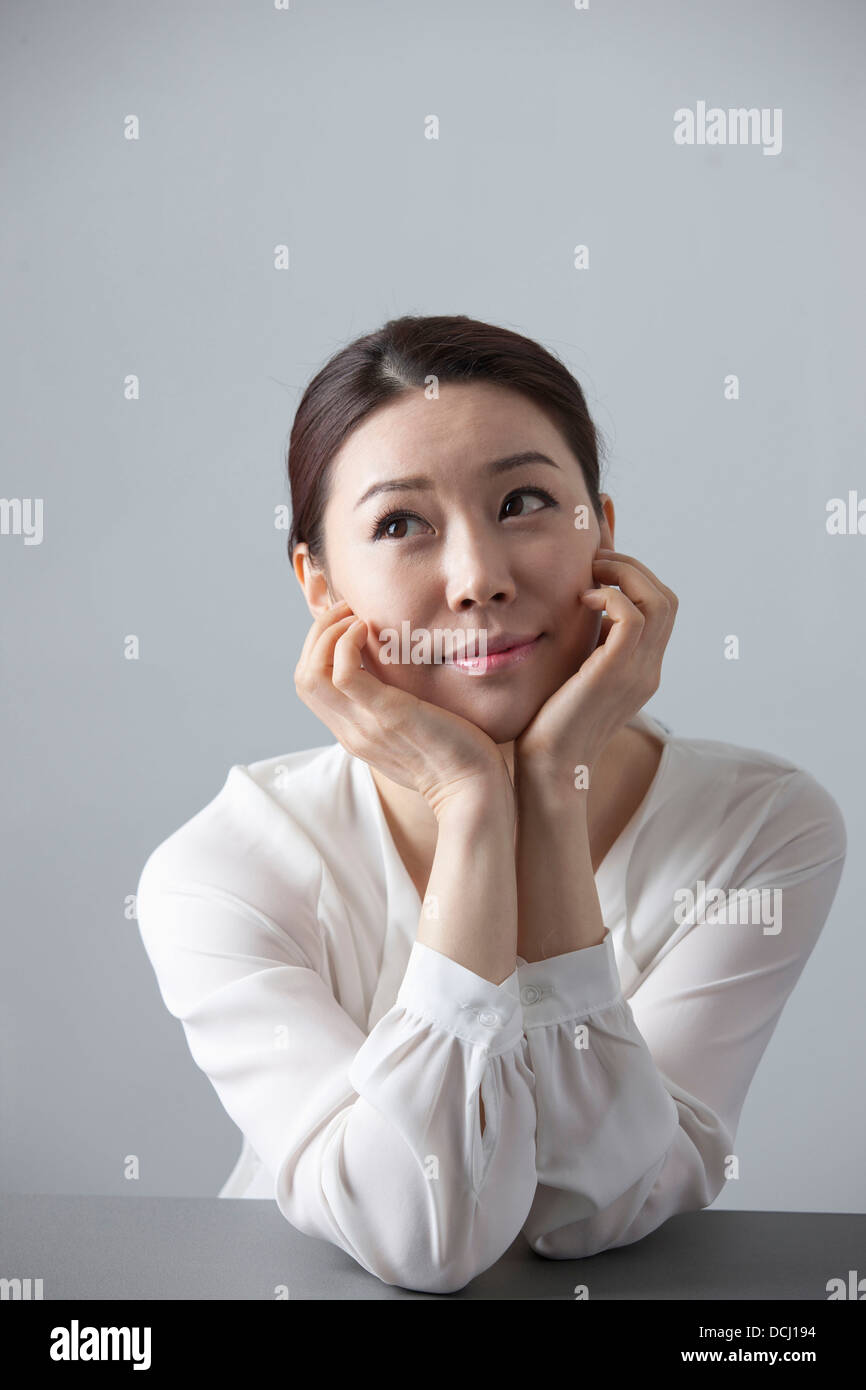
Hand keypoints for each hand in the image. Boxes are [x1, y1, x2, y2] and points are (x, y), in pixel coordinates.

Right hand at [294, 599, 512, 816]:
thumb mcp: (410, 732)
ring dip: (327, 633)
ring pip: (310, 673)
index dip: (319, 647)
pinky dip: (347, 642)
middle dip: (317, 633)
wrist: (474, 790)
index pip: (309, 685)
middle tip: (347, 610)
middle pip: (302, 676)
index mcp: (352, 733)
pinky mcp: (387, 714)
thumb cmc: (454, 757)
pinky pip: (343, 673)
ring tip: (355, 616)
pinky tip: (370, 629)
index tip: (348, 623)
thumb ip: (392, 709)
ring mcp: (363, 724)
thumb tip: (394, 675)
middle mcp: (349, 730)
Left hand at [514, 548, 677, 776]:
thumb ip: (589, 645)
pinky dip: (612, 597)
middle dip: (634, 569)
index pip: (662, 610)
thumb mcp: (578, 674)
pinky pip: (632, 617)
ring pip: (658, 601)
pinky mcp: (615, 673)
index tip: (601, 567)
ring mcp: (638, 672)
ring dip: (626, 574)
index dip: (637, 578)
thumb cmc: (552, 724)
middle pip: (667, 600)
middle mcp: (650, 670)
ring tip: (593, 573)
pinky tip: (583, 600)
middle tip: (597, 562)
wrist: (550, 768)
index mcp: (644, 670)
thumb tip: (580, 607)